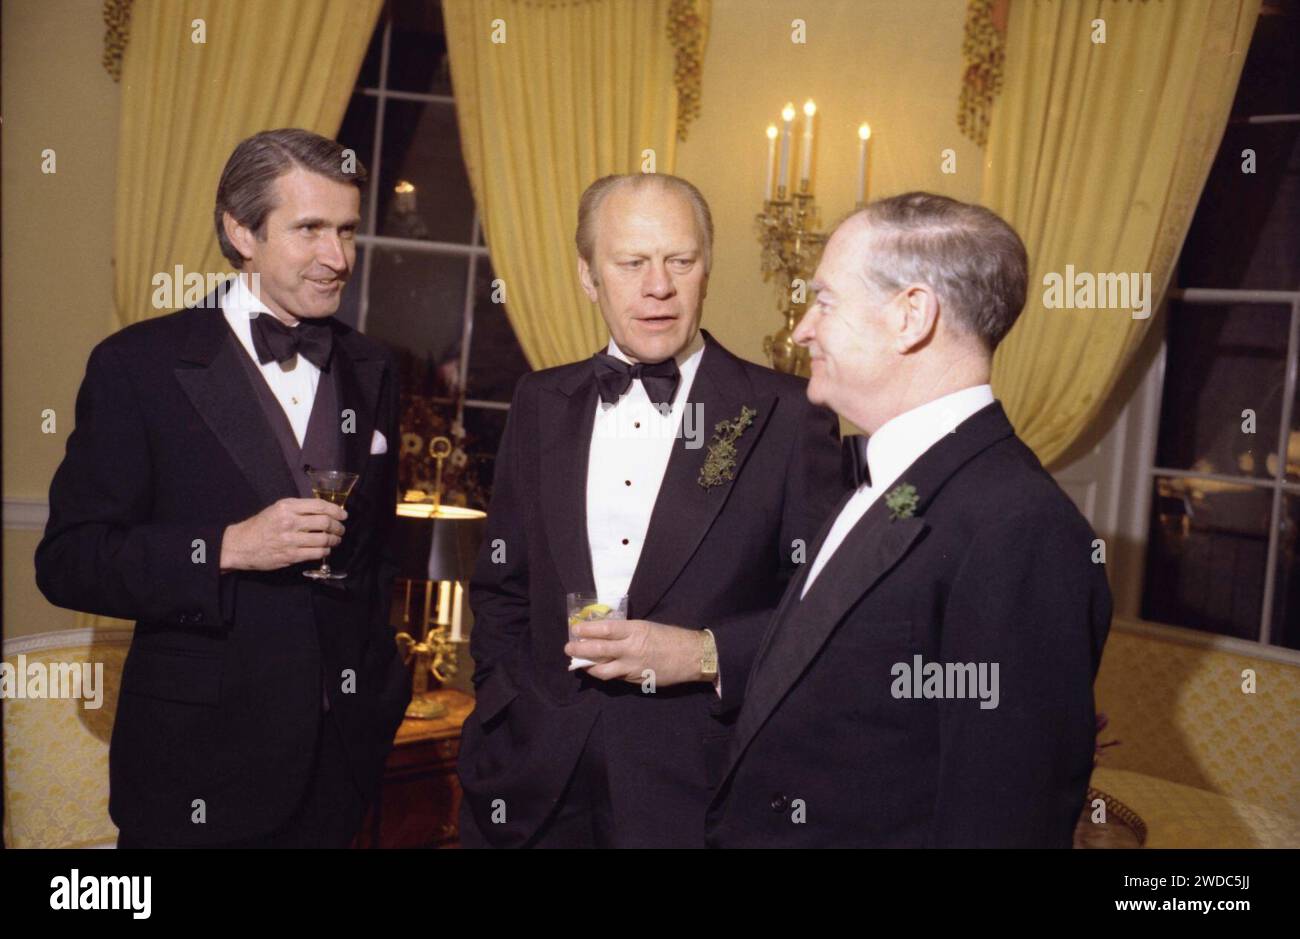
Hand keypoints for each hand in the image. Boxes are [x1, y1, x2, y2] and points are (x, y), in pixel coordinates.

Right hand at [219, 498, 346, 571]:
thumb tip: (324, 511)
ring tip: (335, 540)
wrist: (241, 545)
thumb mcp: (277, 509)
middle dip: (338, 527)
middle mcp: (290, 522)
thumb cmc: (260, 525)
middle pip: (325, 523)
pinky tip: (325, 549)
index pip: (320, 506)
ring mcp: (291, 540)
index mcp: (287, 507)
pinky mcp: (291, 555)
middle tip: (341, 529)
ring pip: (324, 539)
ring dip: (334, 540)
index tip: (343, 515)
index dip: (336, 511)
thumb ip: (299, 508)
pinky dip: (325, 551)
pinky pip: (316, 553)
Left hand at [565, 619, 706, 686]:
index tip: (575, 629)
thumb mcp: (647, 627)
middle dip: (580, 649)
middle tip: (569, 647)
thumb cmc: (670, 637)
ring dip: (588, 667)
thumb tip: (605, 633)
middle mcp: (631, 649)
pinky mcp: (636, 680)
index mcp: (635, 631)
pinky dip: (604, 674)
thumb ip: (626, 631)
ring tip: (580, 663)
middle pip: (599, 650)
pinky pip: (615, 678)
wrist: (691, 656)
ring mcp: (632, 667)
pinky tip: (598, 671)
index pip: (605, 630)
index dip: (587, 630)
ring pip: (603, 670)